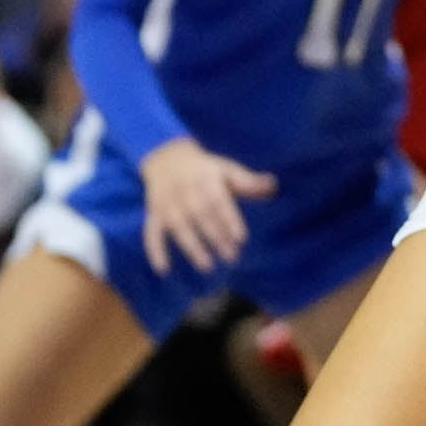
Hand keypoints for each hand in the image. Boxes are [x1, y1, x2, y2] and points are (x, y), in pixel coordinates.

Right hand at [137, 136, 277, 277]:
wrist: (165, 157)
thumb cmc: (205, 169)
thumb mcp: (226, 169)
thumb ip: (248, 182)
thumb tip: (273, 185)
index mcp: (206, 179)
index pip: (218, 201)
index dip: (230, 220)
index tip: (242, 239)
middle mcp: (184, 190)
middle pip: (200, 215)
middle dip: (215, 237)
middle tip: (231, 256)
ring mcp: (166, 203)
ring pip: (178, 226)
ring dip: (191, 247)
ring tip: (207, 266)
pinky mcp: (153, 213)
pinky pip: (151, 232)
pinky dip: (155, 250)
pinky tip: (162, 269)